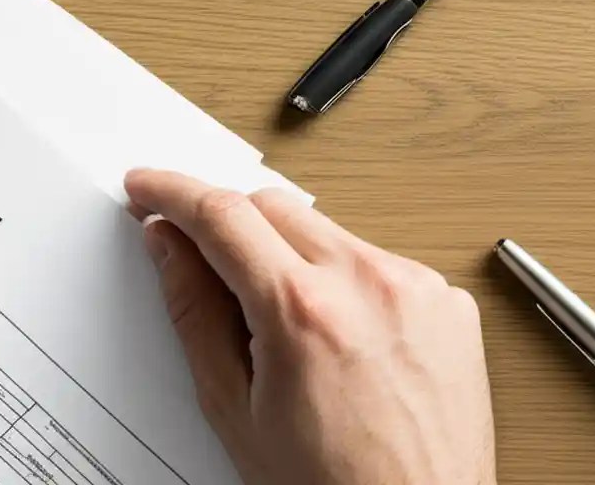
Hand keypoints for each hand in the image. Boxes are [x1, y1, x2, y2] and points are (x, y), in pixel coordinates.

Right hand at [125, 170, 495, 484]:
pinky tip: (335, 334)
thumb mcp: (233, 407)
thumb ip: (193, 312)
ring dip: (287, 252)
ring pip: (324, 227)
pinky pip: (374, 259)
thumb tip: (169, 245)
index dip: (171, 192)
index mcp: (303, 311)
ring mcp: (416, 288)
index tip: (147, 188)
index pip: (220, 214)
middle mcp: (367, 284)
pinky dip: (342, 279)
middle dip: (227, 221)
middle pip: (271, 204)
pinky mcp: (447, 300)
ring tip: (281, 323)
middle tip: (202, 259)